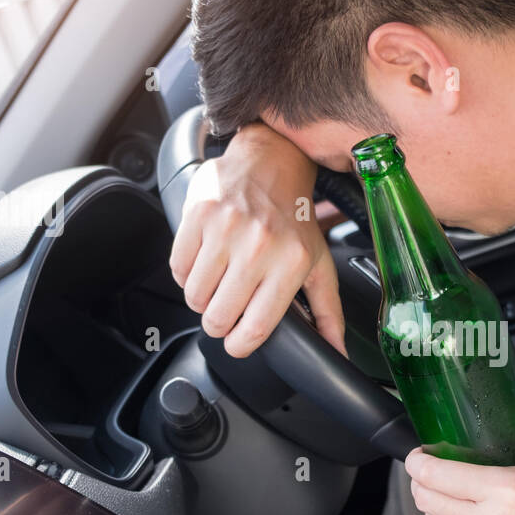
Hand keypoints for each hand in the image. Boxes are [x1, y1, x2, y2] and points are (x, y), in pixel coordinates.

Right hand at [168, 121, 346, 357]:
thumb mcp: (319, 264)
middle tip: (225, 311)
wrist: (272, 162)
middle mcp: (259, 246)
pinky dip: (185, 274)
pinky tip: (203, 264)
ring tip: (216, 284)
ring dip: (201, 299)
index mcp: (292, 263)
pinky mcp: (199, 215)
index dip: (240, 346)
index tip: (236, 343)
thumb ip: (327, 312)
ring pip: (194, 296)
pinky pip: (178, 267)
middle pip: (218, 316)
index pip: (255, 327)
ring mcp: (226, 229)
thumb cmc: (294, 219)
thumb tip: (337, 352)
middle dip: (218, 323)